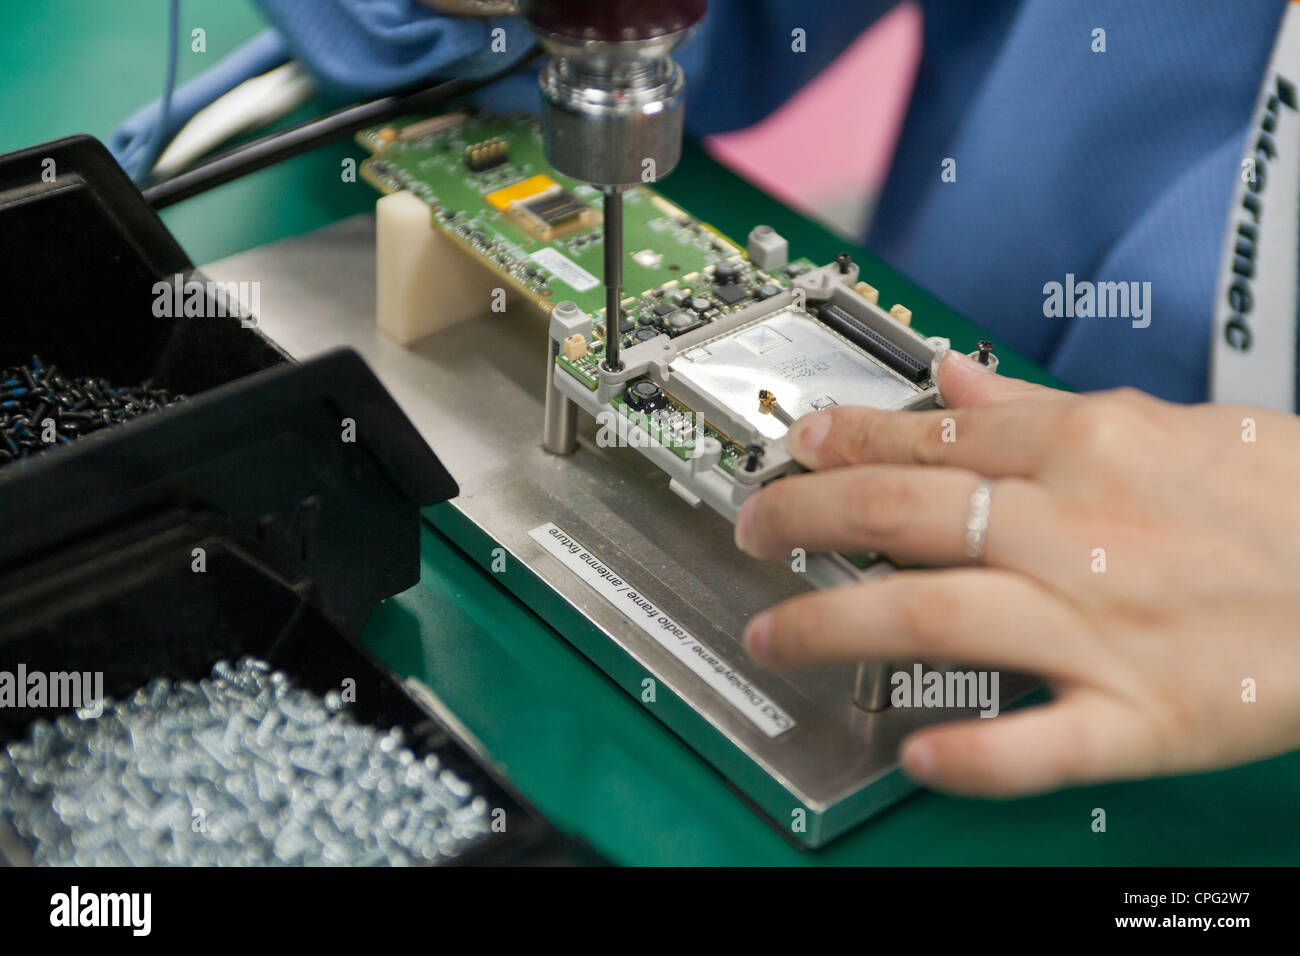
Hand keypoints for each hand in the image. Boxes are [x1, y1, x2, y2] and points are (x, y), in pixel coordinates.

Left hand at [734, 351, 1299, 795]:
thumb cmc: (1279, 496)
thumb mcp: (1159, 423)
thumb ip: (1037, 404)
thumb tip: (951, 375)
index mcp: (1084, 449)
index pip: (929, 436)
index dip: (840, 442)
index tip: (791, 447)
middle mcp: (1077, 531)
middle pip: (905, 513)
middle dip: (805, 520)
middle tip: (754, 531)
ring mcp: (1106, 627)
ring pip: (939, 617)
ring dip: (838, 629)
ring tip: (775, 638)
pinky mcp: (1148, 715)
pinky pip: (1044, 742)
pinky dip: (974, 753)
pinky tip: (916, 753)